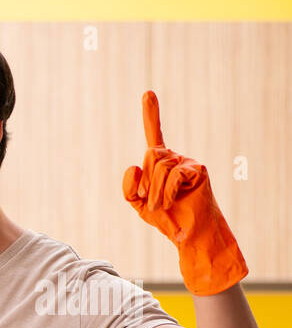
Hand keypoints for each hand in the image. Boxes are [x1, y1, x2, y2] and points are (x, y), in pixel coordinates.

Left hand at [122, 90, 246, 295]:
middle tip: (154, 202)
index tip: (147, 93)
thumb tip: (135, 165)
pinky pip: (172, 175)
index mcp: (159, 163)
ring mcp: (187, 162)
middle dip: (146, 184)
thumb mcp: (139, 204)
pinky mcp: (197, 170)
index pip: (153, 135)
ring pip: (159, 166)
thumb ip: (130, 187)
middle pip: (150, 156)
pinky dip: (167, 192)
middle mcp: (174, 158)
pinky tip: (173, 201)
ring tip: (163, 205)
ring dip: (155, 192)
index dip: (151, 114)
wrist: (188, 234)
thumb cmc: (165, 217)